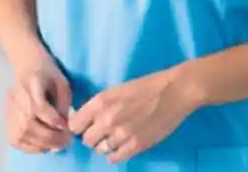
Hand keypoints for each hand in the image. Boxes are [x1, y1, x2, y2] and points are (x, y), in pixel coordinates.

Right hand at [5, 60, 73, 153]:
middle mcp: (16, 94)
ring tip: (56, 145)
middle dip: (50, 137)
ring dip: (41, 144)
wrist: (28, 64)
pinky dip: (30, 147)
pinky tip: (43, 145)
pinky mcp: (6, 117)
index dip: (54, 121)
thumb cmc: (49, 75)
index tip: (67, 127)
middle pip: (28, 122)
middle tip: (65, 141)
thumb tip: (62, 130)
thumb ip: (63, 106)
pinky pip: (15, 139)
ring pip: (20, 133)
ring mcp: (8, 107)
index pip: (38, 106)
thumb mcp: (62, 84)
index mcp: (32, 81)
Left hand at [67, 68, 200, 163]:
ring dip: (104, 145)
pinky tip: (121, 146)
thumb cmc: (144, 88)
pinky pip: (115, 158)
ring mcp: (121, 134)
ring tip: (114, 138)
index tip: (84, 127)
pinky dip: (115, 154)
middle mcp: (107, 119)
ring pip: (100, 150)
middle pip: (86, 140)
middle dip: (91, 137)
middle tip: (101, 133)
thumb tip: (81, 120)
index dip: (78, 126)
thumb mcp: (114, 91)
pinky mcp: (136, 146)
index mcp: (100, 102)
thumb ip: (97, 106)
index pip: (74, 124)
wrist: (173, 92)